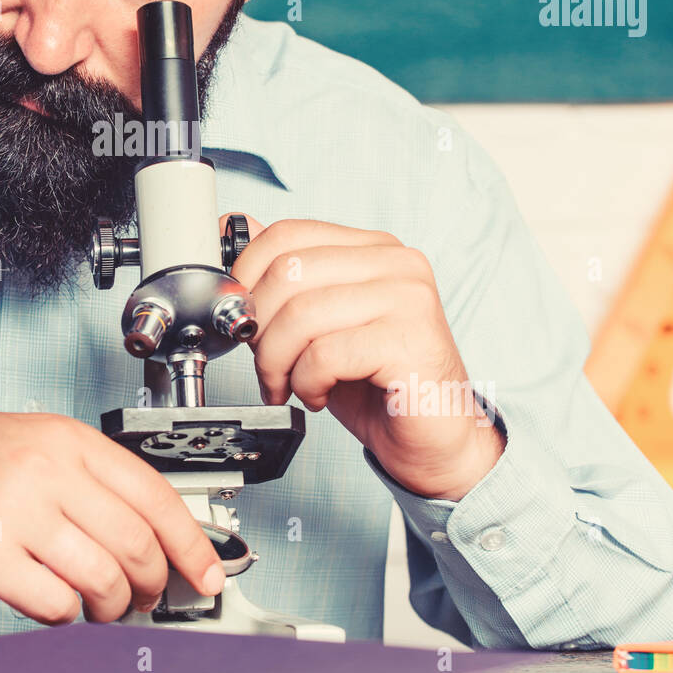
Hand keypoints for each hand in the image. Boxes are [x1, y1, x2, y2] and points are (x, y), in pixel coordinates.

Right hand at [0, 409, 224, 624]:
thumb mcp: (24, 442)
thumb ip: (82, 478)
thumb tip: (145, 530)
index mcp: (63, 438)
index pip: (154, 493)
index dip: (192, 541)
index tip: (207, 571)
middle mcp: (44, 468)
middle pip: (136, 542)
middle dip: (153, 583)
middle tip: (147, 597)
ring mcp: (13, 510)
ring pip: (101, 577)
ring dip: (112, 607)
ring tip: (102, 609)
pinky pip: (52, 603)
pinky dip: (64, 616)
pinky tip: (54, 606)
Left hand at [221, 215, 504, 500]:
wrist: (436, 440)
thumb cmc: (377, 384)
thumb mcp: (320, 325)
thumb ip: (287, 281)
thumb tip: (236, 231)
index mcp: (373, 249)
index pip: (289, 233)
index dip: (247, 274)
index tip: (238, 314)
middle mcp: (396, 263)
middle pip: (289, 271)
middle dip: (258, 326)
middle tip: (264, 364)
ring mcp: (408, 299)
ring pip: (301, 314)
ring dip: (277, 361)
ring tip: (288, 385)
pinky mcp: (410, 341)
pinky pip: (326, 354)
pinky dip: (306, 382)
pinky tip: (318, 395)